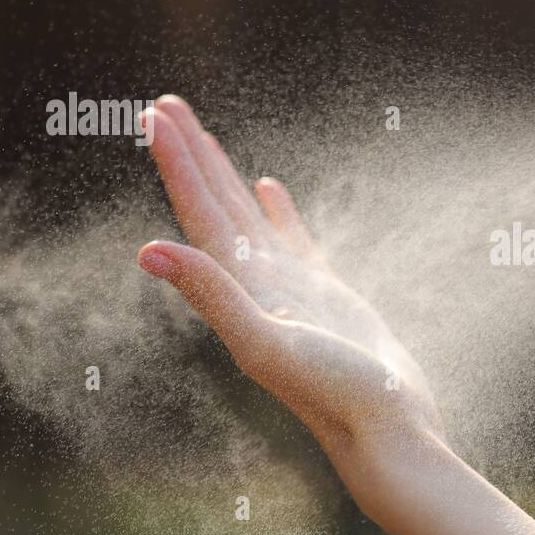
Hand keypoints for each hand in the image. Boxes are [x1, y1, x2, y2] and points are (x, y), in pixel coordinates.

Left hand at [133, 101, 534, 534]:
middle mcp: (258, 285)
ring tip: (204, 137)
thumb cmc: (335, 394)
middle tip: (165, 104)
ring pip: (248, 218)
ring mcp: (290, 288)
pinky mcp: (325, 294)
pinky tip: (269, 188)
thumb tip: (147, 250)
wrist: (387, 431)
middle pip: (214, 206)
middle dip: (191, 156)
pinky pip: (293, 239)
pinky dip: (277, 210)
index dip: (178, 164)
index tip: (156, 115)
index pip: (199, 213)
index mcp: (241, 290)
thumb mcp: (268, 345)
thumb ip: (213, 294)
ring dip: (223, 177)